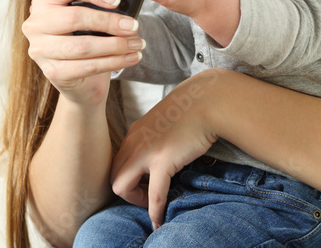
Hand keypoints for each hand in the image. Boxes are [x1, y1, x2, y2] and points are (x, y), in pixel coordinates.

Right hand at [23, 0, 145, 107]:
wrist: (78, 78)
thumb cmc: (84, 37)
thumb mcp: (86, 15)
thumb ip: (95, 4)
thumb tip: (125, 1)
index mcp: (44, 0)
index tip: (117, 1)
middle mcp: (36, 23)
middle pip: (75, 17)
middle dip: (109, 21)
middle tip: (134, 26)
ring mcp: (41, 50)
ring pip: (83, 46)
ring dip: (116, 45)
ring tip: (137, 43)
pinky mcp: (52, 72)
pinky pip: (87, 66)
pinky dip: (113, 62)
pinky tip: (130, 58)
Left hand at [110, 69, 221, 228]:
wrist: (207, 101)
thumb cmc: (191, 111)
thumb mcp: (163, 122)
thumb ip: (155, 137)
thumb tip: (160, 152)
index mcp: (133, 133)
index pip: (116, 164)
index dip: (128, 179)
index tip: (146, 184)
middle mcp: (133, 142)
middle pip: (113, 177)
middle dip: (127, 192)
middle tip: (148, 195)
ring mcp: (146, 152)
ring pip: (121, 187)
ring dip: (135, 201)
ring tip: (153, 204)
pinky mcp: (163, 161)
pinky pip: (154, 195)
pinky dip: (155, 211)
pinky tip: (159, 220)